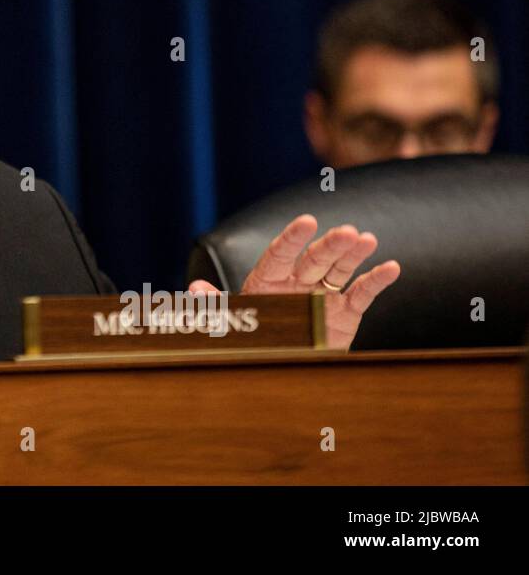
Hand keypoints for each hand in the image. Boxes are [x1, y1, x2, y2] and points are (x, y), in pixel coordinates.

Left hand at [187, 214, 400, 349]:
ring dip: (353, 254)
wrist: (280, 364)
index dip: (292, 239)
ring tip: (367, 239)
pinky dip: (376, 280)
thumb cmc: (254, 338)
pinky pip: (361, 294)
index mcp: (268, 280)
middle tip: (347, 232)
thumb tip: (193, 290)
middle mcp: (297, 282)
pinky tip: (391, 267)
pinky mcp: (345, 311)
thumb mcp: (231, 324)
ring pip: (339, 269)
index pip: (279, 255)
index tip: (307, 221)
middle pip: (314, 259)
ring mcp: (323, 294)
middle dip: (330, 245)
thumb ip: (217, 307)